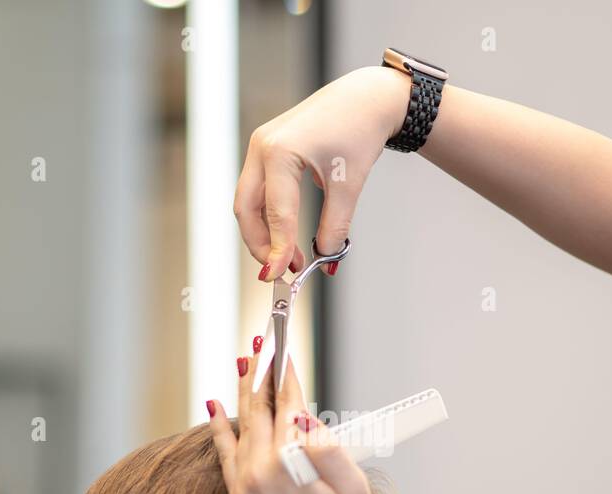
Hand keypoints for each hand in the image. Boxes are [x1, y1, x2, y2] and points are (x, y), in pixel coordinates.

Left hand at [208, 347, 376, 493]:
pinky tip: (215, 404)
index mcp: (291, 463)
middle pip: (260, 409)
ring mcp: (245, 485)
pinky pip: (224, 453)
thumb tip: (303, 416)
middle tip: (263, 341)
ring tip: (245, 361)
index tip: (286, 350)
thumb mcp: (352, 488)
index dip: (287, 376)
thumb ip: (329, 448)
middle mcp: (261, 470)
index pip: (287, 406)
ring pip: (241, 426)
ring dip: (244, 392)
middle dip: (262, 373)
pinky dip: (219, 427)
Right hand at [233, 65, 408, 280]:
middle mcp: (262, 146)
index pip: (276, 213)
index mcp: (280, 151)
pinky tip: (288, 234)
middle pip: (246, 209)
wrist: (366, 99)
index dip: (277, 249)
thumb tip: (325, 261)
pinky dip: (269, 215)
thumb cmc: (359, 131)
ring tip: (291, 256)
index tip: (282, 276)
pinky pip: (259, 190)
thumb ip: (335, 227)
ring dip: (265, 232)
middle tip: (282, 269)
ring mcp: (261, 146)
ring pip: (249, 201)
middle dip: (261, 244)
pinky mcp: (267, 149)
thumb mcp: (349, 186)